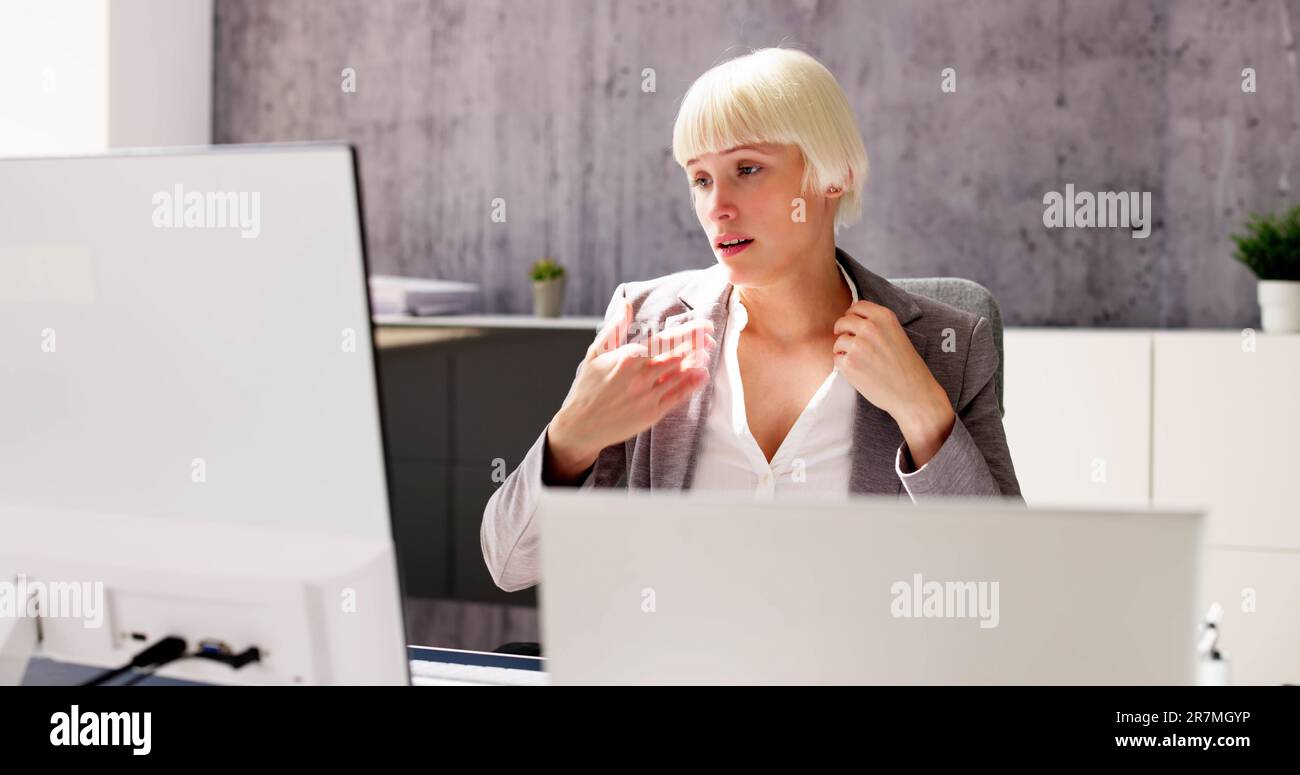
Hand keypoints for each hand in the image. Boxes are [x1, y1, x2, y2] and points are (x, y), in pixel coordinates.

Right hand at [546, 302, 714, 480]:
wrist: (580, 425)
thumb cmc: (588, 387)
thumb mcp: (595, 353)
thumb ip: (614, 328)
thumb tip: (626, 305)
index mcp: (628, 356)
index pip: (666, 340)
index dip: (690, 332)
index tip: (706, 326)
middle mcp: (641, 375)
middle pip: (678, 355)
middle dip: (698, 345)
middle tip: (711, 338)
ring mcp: (648, 395)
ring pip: (681, 375)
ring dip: (697, 362)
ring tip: (708, 353)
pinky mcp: (652, 413)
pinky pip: (678, 396)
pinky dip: (692, 385)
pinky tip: (702, 375)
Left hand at [832, 300, 954, 466]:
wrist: (914, 394)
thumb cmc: (907, 367)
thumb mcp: (897, 335)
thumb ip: (877, 325)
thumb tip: (852, 319)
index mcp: (884, 317)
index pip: (857, 306)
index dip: (852, 315)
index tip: (852, 324)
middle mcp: (869, 327)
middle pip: (843, 321)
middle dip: (843, 331)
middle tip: (849, 343)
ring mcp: (857, 345)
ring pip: (838, 341)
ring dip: (844, 350)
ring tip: (860, 362)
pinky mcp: (849, 364)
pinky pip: (837, 359)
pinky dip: (843, 366)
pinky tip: (859, 373)